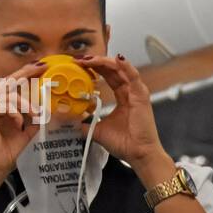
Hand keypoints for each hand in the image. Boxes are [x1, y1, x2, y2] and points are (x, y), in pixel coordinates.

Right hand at [0, 60, 47, 181]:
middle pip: (9, 81)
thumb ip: (34, 119)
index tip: (41, 67)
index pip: (12, 84)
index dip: (25, 74)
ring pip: (9, 94)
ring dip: (26, 104)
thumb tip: (48, 109)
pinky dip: (15, 113)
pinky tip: (18, 124)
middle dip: (26, 73)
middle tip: (42, 67)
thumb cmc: (6, 151)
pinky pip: (4, 104)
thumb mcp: (26, 131)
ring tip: (34, 115)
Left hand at [73, 54, 171, 179]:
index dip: (93, 69)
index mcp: (122, 96)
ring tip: (89, 59)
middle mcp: (129, 91)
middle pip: (112, 69)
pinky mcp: (141, 95)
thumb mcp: (98, 131)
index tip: (77, 65)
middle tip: (78, 59)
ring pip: (120, 69)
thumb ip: (86, 124)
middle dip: (95, 62)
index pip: (107, 76)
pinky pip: (133, 77)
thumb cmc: (124, 143)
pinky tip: (117, 58)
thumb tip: (70, 122)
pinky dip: (126, 66)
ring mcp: (136, 92)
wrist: (138, 154)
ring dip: (104, 62)